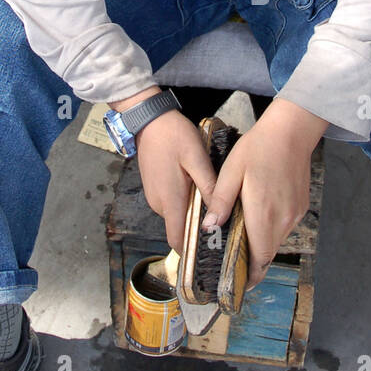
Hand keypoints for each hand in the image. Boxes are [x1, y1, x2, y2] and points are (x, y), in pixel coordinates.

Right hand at [135, 109, 217, 254]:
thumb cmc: (174, 137)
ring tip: (210, 200)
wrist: (149, 120)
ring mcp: (154, 197)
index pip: (177, 240)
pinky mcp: (154, 189)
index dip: (191, 251)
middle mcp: (159, 204)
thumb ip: (208, 187)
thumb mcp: (197, 158)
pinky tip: (196, 188)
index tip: (211, 250)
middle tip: (221, 219)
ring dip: (191, 213)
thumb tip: (219, 214)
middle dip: (197, 228)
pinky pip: (171, 204)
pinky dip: (184, 202)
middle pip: (179, 229)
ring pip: (176, 216)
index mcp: (170, 200)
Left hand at [202, 100, 327, 288]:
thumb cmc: (258, 149)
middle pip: (267, 253)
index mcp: (263, 214)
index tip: (238, 284)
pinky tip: (258, 219)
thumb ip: (220, 202)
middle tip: (234, 264)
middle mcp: (283, 219)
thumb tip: (209, 226)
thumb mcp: (231, 172)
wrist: (291, 132)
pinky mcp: (301, 206)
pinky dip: (271, 230)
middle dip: (252, 262)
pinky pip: (284, 227)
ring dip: (261, 245)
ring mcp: (295, 214)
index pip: (259, 258)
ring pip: (276, 241)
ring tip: (242, 240)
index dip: (250, 275)